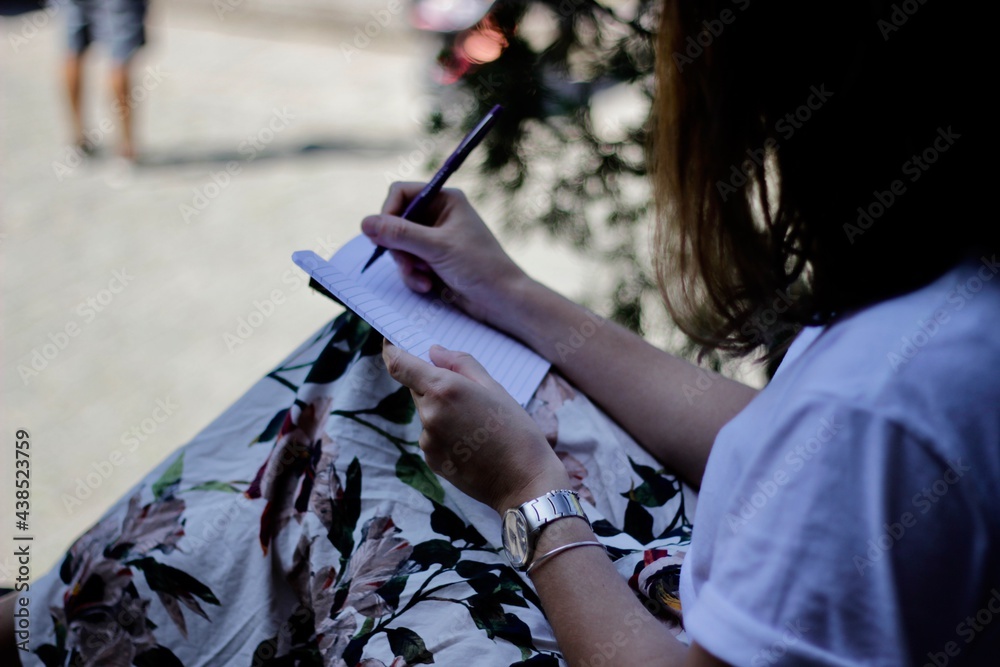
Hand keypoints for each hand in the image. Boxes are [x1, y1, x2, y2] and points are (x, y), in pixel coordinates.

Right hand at [361, 182, 529, 324]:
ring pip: (399, 246)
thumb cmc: (479, 267)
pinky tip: (428, 286)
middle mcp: (438, 215)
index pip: (400, 193)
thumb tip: (364, 223)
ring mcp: (434, 239)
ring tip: (423, 279)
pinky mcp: (433, 260)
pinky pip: (408, 263)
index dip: (387, 213)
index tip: (382, 236)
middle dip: (399, 247)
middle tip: (408, 263)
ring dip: (406, 266)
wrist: (502, 300)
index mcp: (445, 199)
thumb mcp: (436, 248)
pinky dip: (413, 276)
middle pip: (395, 222)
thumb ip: (400, 234)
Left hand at [383, 340, 570, 513]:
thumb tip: (434, 352)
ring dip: (442, 411)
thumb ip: (461, 364)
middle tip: (466, 393)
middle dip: (433, 385)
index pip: (399, 364)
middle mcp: (429, 413)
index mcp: (443, 389)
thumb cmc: (516, 431)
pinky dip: (446, 433)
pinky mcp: (431, 459)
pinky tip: (473, 442)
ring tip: (477, 425)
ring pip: (427, 413)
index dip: (391, 350)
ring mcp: (428, 439)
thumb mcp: (495, 387)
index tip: (391, 342)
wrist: (523, 482)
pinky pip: (432, 436)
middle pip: (417, 388)